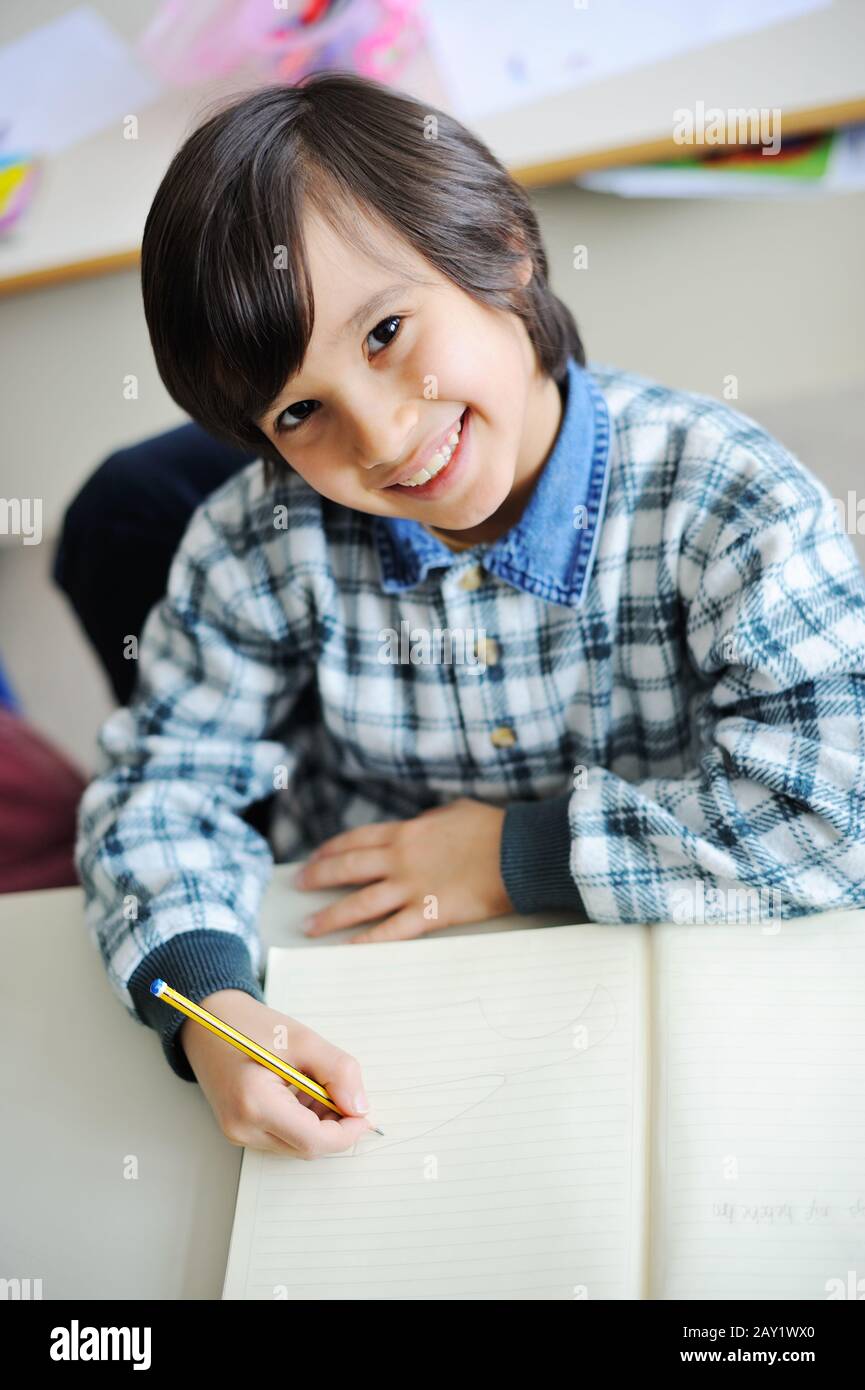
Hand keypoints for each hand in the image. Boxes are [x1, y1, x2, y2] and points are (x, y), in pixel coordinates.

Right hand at [180, 990, 372, 1156]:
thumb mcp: (302, 1039)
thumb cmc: (249, 1025)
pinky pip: (281, 1137)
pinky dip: (301, 1121)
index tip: (363, 1114)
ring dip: (318, 1123)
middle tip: (344, 1092)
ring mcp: (237, 1133)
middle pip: (306, 1147)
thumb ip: (338, 1072)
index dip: (346, 1132)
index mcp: (255, 1103)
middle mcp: (242, 1127)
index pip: (313, 1140)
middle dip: (334, 1125)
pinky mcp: (238, 1130)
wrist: (208, 1021)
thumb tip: (360, 1107)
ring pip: (295, 1145)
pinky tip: (302, 1091)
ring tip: (317, 1084)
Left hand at [294, 797, 513, 942]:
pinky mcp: (429, 913)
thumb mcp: (453, 812)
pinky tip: (347, 948)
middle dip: (318, 878)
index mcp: (406, 832)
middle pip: (347, 868)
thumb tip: (417, 825)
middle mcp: (400, 859)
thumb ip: (428, 821)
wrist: (518, 852)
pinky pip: (390, 930)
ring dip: (330, 915)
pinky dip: (366, 940)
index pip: (356, 840)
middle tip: (299, 886)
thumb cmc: (492, 829)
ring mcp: (412, 887)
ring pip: (359, 902)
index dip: (331, 849)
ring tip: (309, 926)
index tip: (315, 857)